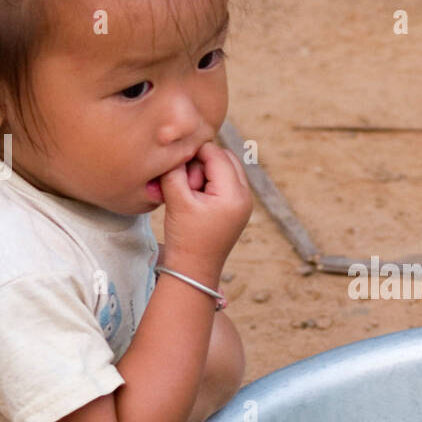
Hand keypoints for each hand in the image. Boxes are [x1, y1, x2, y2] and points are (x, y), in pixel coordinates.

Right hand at [158, 140, 251, 277]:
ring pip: (225, 169)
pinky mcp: (236, 208)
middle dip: (202, 163)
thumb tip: (179, 149)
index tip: (175, 167)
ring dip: (204, 173)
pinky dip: (208, 183)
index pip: (216, 154)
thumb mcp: (177, 200)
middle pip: (225, 158)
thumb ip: (176, 170)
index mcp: (234, 194)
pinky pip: (224, 183)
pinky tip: (193, 197)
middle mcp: (245, 196)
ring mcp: (243, 203)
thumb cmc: (185, 238)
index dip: (193, 154)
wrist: (193, 272)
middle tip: (184, 183)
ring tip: (188, 194)